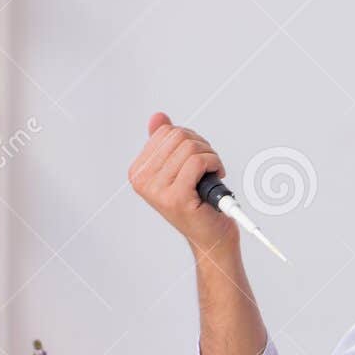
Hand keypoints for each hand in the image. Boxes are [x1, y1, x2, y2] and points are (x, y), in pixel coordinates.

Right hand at [128, 112, 240, 257]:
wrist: (211, 237)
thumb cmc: (198, 204)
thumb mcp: (178, 168)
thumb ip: (165, 143)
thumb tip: (158, 117)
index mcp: (138, 172)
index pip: (165, 132)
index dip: (188, 139)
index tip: (196, 158)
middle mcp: (143, 182)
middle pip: (177, 136)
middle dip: (200, 145)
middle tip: (207, 165)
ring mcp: (158, 191)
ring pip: (189, 147)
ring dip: (209, 156)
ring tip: (211, 173)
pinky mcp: (177, 198)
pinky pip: (198, 161)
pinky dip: (214, 163)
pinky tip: (216, 176)